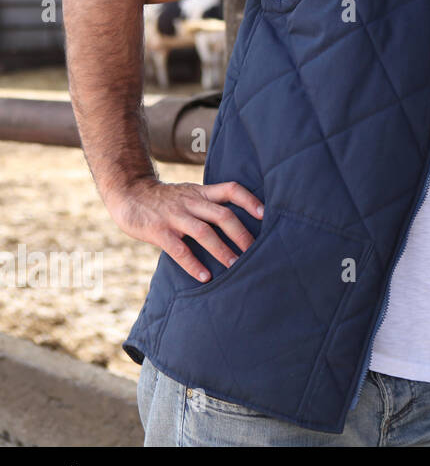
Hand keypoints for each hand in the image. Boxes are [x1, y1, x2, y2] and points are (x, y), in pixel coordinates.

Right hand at [106, 179, 264, 282]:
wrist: (128, 193)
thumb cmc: (165, 199)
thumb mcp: (189, 193)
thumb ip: (209, 204)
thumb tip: (238, 223)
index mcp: (201, 193)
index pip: (231, 189)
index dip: (250, 200)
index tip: (265, 214)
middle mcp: (191, 202)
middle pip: (223, 215)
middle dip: (241, 234)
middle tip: (255, 251)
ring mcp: (175, 216)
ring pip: (204, 232)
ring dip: (222, 250)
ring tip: (235, 267)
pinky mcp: (158, 231)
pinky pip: (179, 249)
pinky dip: (193, 264)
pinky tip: (204, 277)